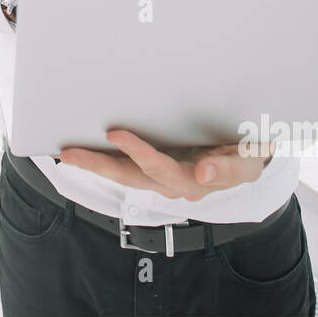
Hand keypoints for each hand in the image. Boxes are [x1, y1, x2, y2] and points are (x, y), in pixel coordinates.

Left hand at [59, 130, 273, 200]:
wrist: (251, 159)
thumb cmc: (248, 155)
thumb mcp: (249, 160)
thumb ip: (228, 168)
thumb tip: (202, 171)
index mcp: (196, 180)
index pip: (162, 167)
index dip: (139, 151)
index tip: (115, 133)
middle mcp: (174, 183)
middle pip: (131, 176)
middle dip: (98, 164)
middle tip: (69, 152)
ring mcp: (163, 179)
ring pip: (124, 174)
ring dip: (95, 164)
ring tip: (67, 153)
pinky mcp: (156, 171)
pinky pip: (126, 168)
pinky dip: (104, 159)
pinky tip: (82, 153)